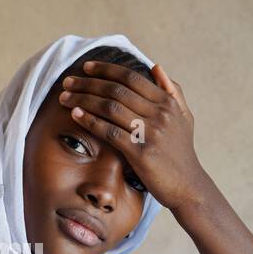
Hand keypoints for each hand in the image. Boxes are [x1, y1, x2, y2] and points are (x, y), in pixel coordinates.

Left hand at [58, 59, 206, 213]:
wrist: (188, 186)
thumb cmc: (181, 152)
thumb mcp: (184, 117)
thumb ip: (172, 91)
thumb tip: (155, 66)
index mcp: (167, 102)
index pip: (131, 77)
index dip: (106, 69)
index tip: (86, 67)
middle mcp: (160, 113)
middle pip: (116, 90)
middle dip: (88, 83)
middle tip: (67, 81)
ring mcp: (151, 133)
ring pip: (110, 108)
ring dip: (83, 100)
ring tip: (64, 98)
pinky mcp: (141, 153)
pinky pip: (110, 132)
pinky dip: (90, 121)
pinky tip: (76, 115)